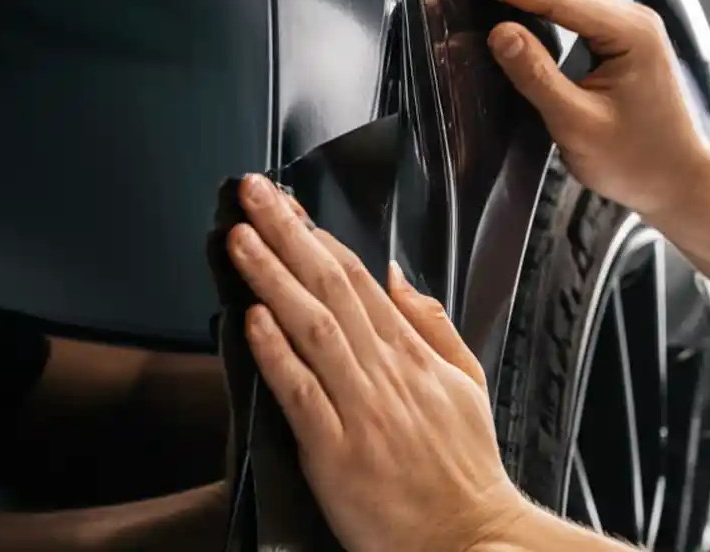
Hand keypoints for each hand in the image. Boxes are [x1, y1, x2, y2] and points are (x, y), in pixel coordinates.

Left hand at [226, 174, 529, 551]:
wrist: (469, 541)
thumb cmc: (464, 471)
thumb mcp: (468, 382)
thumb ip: (432, 325)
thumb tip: (398, 276)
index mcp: (414, 356)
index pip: (360, 279)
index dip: (317, 237)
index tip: (285, 205)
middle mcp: (387, 375)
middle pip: (331, 287)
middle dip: (287, 234)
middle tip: (251, 192)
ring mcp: (361, 412)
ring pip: (312, 328)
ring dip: (272, 277)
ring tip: (240, 237)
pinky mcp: (336, 453)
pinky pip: (301, 392)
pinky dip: (276, 352)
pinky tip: (251, 318)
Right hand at [464, 0, 709, 220]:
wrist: (679, 182)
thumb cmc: (635, 160)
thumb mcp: (577, 124)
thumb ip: (536, 75)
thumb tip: (500, 32)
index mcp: (629, 33)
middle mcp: (633, 21)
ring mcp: (631, 30)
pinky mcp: (624, 43)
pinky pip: (578, 13)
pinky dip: (545, 2)